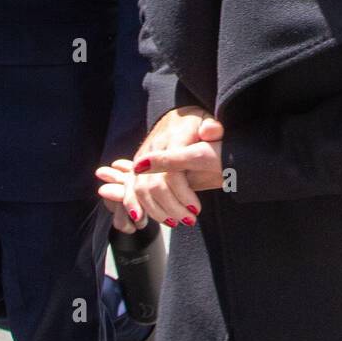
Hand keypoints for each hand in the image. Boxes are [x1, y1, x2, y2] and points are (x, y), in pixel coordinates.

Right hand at [94, 107, 222, 228]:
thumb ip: (211, 127)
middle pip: (155, 185)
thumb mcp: (207, 121)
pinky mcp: (136, 166)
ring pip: (141, 189)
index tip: (196, 209)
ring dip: (156, 211)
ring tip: (175, 222)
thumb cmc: (196, 124)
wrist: (177, 118)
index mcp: (173, 139)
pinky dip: (132, 204)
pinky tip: (140, 220)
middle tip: (190, 220)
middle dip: (172, 207)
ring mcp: (142, 157)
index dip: (183, 193)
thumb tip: (210, 131)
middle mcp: (154, 148)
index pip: (173, 171)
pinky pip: (130, 187)